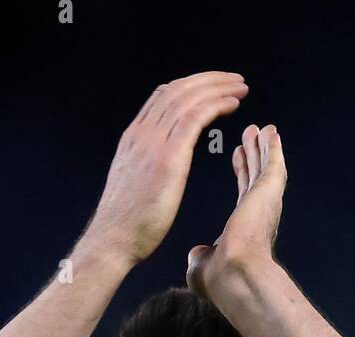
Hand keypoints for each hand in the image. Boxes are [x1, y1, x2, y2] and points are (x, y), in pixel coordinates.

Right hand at [82, 72, 248, 265]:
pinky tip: (233, 104)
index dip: (190, 86)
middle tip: (233, 80)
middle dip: (209, 80)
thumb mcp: (132, 183)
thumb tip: (157, 168)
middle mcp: (142, 133)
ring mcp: (154, 142)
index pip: (163, 97)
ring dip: (218, 88)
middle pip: (178, 90)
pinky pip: (196, 117)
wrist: (114, 238)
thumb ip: (146, 167)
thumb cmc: (127, 223)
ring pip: (189, 98)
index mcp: (133, 138)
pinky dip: (216, 104)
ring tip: (240, 87)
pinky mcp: (169, 156)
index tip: (211, 86)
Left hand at [186, 123, 285, 299]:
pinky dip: (272, 148)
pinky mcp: (269, 192)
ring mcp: (266, 202)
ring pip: (265, 167)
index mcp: (246, 227)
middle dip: (253, 155)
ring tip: (260, 129)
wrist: (235, 277)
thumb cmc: (222, 279)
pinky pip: (272, 164)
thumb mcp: (203, 265)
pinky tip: (270, 132)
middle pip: (256, 176)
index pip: (244, 192)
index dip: (241, 172)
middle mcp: (260, 213)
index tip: (235, 155)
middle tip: (250, 134)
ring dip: (262, 148)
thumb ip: (201, 255)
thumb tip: (197, 255)